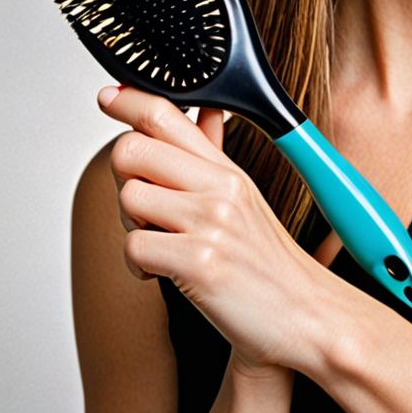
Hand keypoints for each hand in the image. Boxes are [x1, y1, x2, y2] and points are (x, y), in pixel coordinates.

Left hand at [99, 85, 325, 375]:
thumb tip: (206, 110)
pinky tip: (163, 272)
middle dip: (124, 180)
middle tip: (146, 208)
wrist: (302, 314)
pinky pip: (133, 246)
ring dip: (131, 227)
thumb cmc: (266, 262)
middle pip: (132, 149)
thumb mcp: (244, 198)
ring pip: (128, 198)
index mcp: (226, 169)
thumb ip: (214, 154)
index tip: (108, 98)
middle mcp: (220, 187)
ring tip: (161, 244)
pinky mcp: (198, 262)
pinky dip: (138, 266)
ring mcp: (210, 222)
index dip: (129, 101)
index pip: (168, 114)